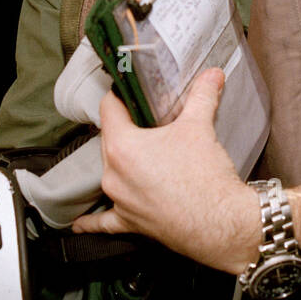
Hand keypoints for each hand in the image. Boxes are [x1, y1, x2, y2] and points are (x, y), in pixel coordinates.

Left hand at [72, 67, 259, 275]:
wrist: (221, 223)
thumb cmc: (205, 179)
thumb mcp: (201, 127)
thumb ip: (202, 96)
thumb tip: (211, 75)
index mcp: (122, 147)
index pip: (109, 109)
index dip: (120, 96)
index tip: (127, 91)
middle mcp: (113, 174)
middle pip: (110, 140)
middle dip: (127, 128)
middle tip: (146, 120)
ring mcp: (119, 200)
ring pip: (110, 172)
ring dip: (121, 163)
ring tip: (141, 155)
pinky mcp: (130, 223)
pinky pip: (105, 220)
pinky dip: (93, 221)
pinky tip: (79, 223)